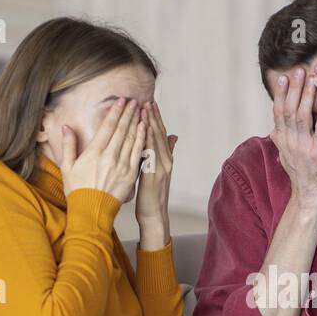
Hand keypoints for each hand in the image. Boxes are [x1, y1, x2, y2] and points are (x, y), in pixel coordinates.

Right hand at [60, 97, 145, 201]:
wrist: (91, 211)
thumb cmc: (77, 190)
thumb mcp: (67, 167)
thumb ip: (68, 145)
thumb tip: (66, 127)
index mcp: (94, 152)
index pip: (108, 126)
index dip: (116, 111)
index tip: (122, 100)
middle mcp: (110, 156)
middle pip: (122, 129)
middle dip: (129, 113)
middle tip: (134, 101)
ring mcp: (122, 166)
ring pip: (132, 139)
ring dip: (137, 122)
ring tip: (142, 110)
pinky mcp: (131, 175)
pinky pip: (139, 153)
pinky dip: (143, 139)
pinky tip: (145, 129)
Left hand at [135, 100, 176, 223]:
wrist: (154, 215)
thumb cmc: (151, 195)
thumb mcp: (158, 172)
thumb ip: (163, 154)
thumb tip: (173, 136)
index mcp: (164, 159)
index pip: (160, 134)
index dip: (156, 119)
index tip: (149, 103)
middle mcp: (165, 161)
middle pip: (159, 134)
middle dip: (153, 117)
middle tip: (147, 100)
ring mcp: (161, 167)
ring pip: (156, 141)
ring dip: (150, 124)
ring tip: (145, 109)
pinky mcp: (154, 175)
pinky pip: (150, 154)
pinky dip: (148, 140)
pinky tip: (144, 129)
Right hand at [270, 68, 316, 215]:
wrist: (310, 197)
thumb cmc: (303, 177)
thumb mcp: (287, 158)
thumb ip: (282, 142)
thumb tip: (274, 131)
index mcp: (283, 141)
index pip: (279, 112)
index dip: (282, 94)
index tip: (284, 77)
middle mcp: (290, 142)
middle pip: (290, 109)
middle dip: (294, 88)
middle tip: (299, 70)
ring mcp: (303, 147)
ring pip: (302, 116)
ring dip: (307, 96)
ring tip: (312, 79)